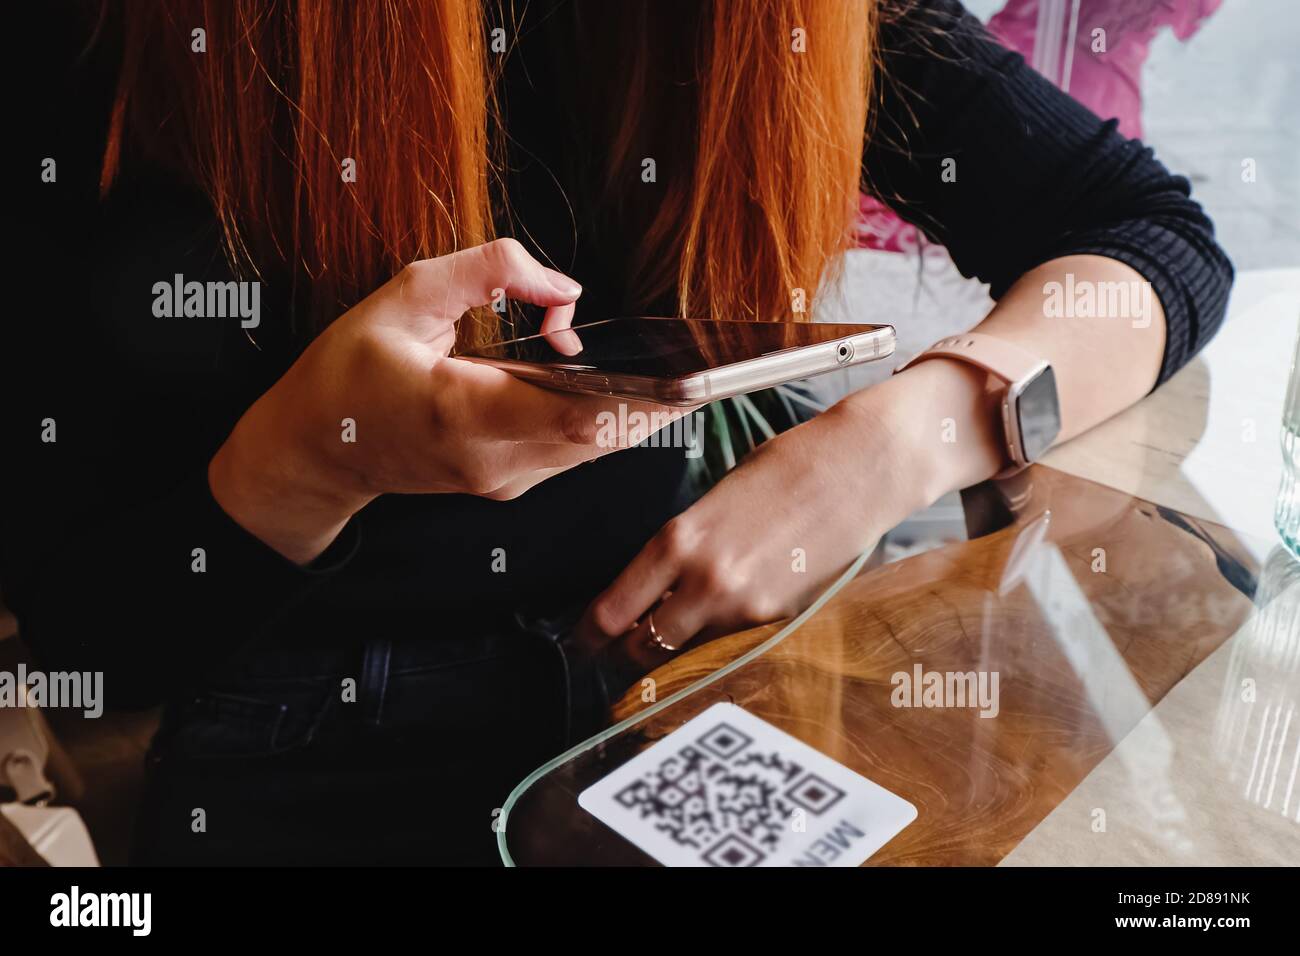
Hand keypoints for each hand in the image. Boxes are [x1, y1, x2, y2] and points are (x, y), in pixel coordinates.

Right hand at [210, 238, 683, 562]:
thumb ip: (484, 274)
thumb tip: (561, 285)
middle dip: (660, 403)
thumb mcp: (401, 299)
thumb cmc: (346, 377)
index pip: (577, 415)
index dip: (642, 400)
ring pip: (594, 449)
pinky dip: (602, 419)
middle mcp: (494, 461)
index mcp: (465, 415)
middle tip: (710, 368)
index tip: (693, 381)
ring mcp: (503, 480)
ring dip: (635, 411)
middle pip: (602, 437)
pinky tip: (616, 387)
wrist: (314, 452)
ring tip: (677, 373)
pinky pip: (573, 452)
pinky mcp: (508, 481)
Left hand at [578, 395, 935, 676]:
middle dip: (628, 653)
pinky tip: (729, 622)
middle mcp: (706, 580)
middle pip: (643, 647)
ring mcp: (746, 606)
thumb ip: (683, 545)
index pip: (613, 610)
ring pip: (690, 652)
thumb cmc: (788, 467)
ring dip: (679, 650)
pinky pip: (735, 644)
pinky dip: (723, 641)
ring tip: (678, 638)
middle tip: (623, 653)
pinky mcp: (782, 618)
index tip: (584, 640)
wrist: (860, 466)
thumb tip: (655, 582)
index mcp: (679, 539)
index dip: (591, 634)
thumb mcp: (715, 499)